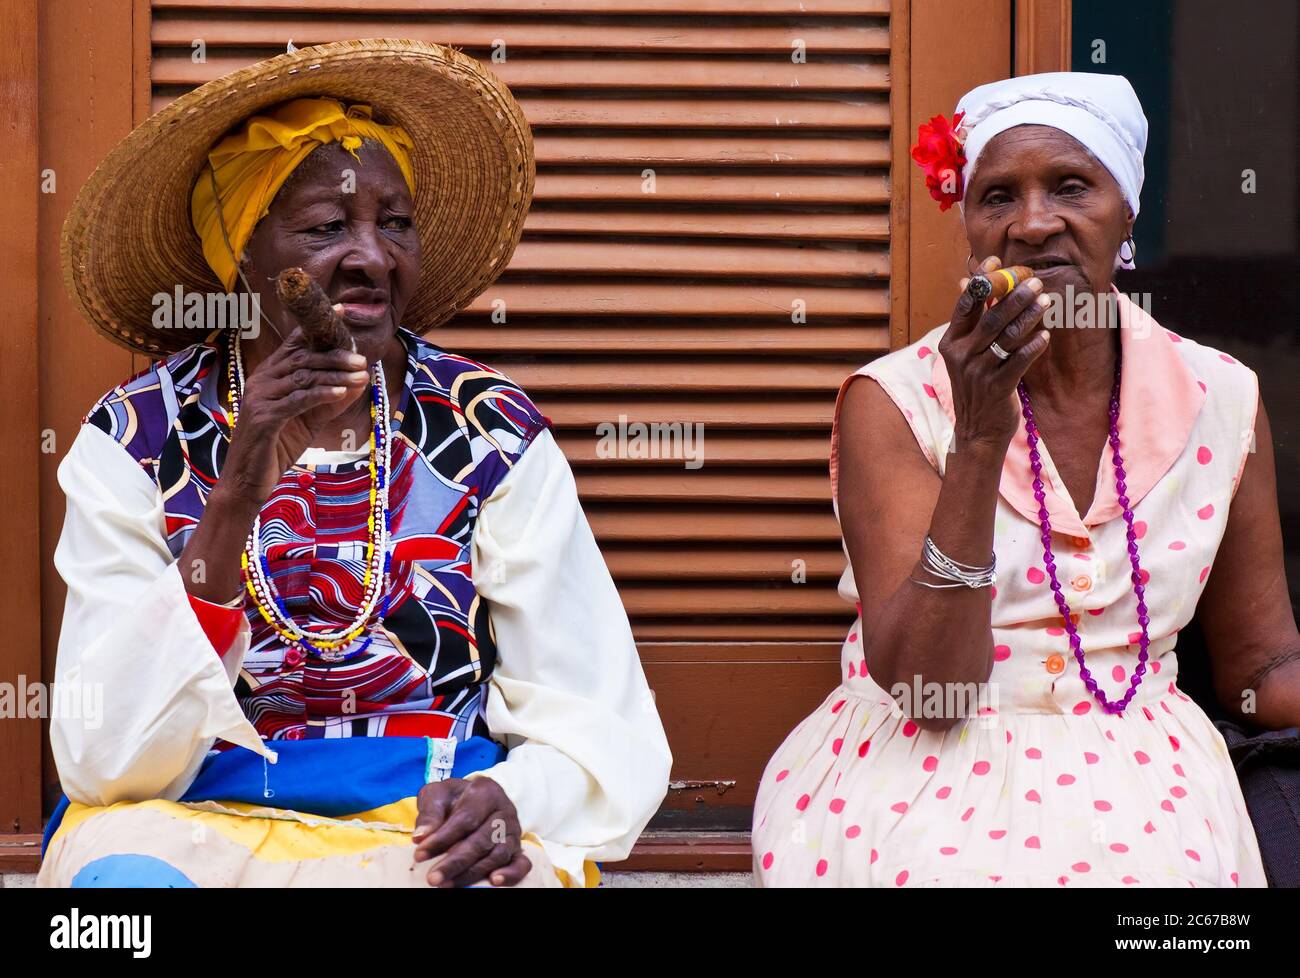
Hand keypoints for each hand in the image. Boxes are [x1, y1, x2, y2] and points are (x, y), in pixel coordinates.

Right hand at [216, 325, 369, 507]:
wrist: (248, 481)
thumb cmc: (278, 446)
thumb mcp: (309, 419)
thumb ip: (329, 399)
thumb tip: (359, 380)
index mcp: (270, 375)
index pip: (296, 343)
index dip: (318, 327)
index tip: (343, 312)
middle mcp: (262, 380)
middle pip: (302, 357)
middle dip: (335, 355)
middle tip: (362, 358)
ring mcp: (260, 397)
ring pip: (303, 376)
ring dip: (336, 374)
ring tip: (362, 373)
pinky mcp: (264, 418)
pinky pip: (298, 400)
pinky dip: (323, 393)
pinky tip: (344, 390)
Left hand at [411, 777, 531, 887]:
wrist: (472, 798)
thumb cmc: (452, 798)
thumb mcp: (437, 794)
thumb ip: (429, 813)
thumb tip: (421, 836)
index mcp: (486, 791)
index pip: (465, 819)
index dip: (442, 839)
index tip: (419, 854)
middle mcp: (504, 810)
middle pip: (481, 840)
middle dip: (455, 862)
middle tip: (433, 878)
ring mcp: (513, 830)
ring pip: (497, 855)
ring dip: (472, 873)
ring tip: (447, 884)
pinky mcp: (518, 848)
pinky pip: (521, 863)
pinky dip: (511, 874)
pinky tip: (493, 882)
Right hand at [939, 255, 1052, 450]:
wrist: (977, 431)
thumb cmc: (976, 386)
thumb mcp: (964, 354)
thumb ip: (969, 322)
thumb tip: (967, 283)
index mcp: (951, 342)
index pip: (965, 304)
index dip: (981, 281)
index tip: (997, 261)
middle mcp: (961, 355)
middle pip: (990, 317)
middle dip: (1015, 296)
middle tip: (1035, 281)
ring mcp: (978, 372)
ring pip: (1007, 336)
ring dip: (1029, 316)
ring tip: (1046, 301)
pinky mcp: (997, 387)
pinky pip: (1019, 360)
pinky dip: (1033, 346)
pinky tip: (1045, 335)